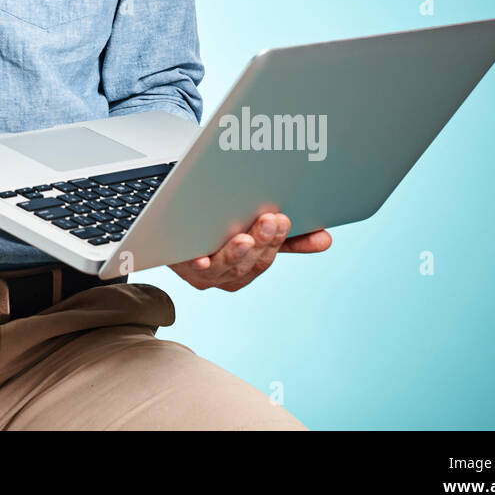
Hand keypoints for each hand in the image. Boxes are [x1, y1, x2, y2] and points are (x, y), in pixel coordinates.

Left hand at [168, 212, 331, 292]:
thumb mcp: (253, 233)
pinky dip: (197, 265)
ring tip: (246, 237)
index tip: (298, 225)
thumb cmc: (217, 232)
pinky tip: (200, 259)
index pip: (270, 258)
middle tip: (274, 219)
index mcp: (249, 267)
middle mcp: (228, 275)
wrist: (168, 237)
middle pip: (250, 263)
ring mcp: (204, 273)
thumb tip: (326, 239)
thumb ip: (285, 238)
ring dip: (237, 252)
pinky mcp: (179, 266)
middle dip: (265, 241)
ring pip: (224, 267)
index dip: (285, 243)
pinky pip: (189, 268)